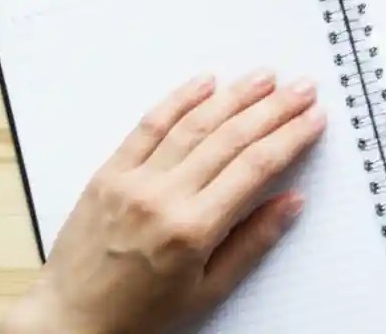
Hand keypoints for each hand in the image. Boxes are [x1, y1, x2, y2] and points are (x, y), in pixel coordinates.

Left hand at [0, 70, 326, 333]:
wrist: (71, 318)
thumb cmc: (140, 313)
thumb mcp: (208, 291)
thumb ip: (253, 243)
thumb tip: (292, 201)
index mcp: (194, 230)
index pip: (255, 168)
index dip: (290, 138)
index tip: (313, 119)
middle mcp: (164, 197)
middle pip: (231, 138)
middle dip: (273, 108)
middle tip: (302, 88)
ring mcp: (134, 180)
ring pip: (194, 124)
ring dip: (234, 95)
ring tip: (265, 77)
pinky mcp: (109, 172)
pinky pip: (148, 125)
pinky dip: (179, 99)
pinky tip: (204, 82)